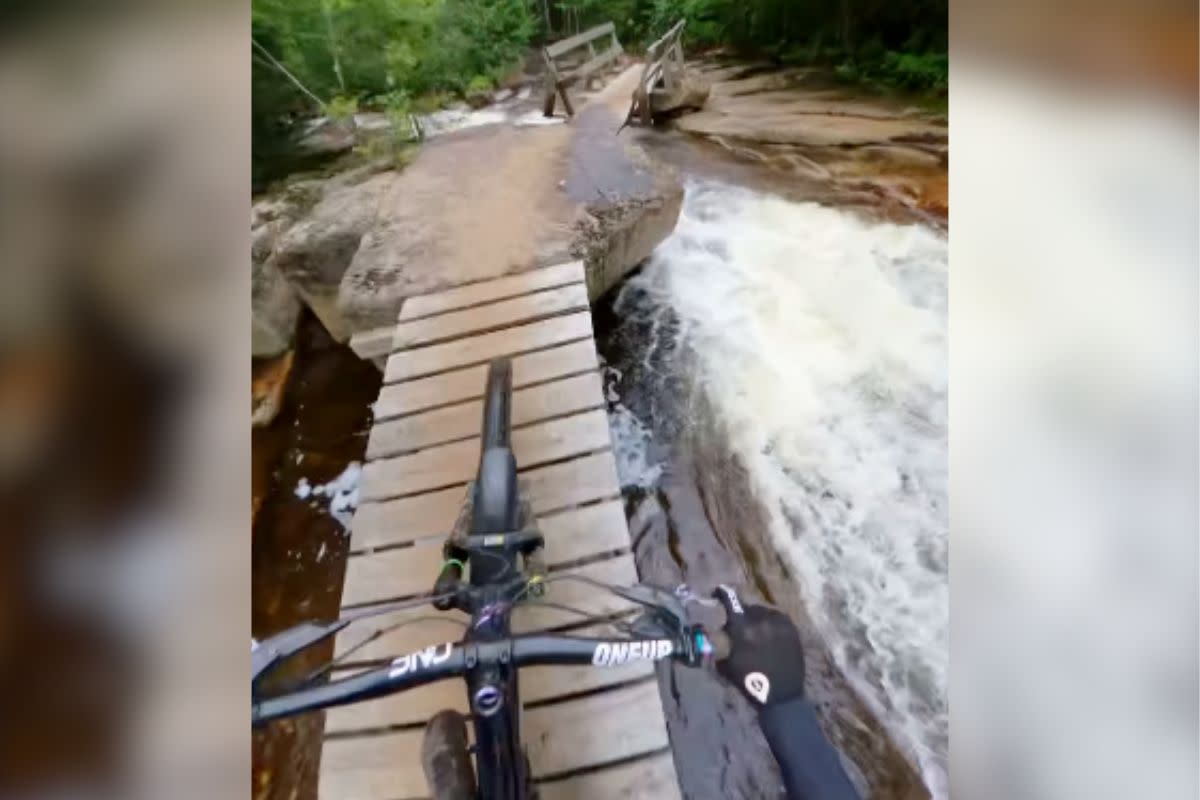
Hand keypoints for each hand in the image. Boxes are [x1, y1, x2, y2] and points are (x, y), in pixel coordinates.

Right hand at [712, 584, 806, 709]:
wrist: (782, 696)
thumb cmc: (751, 683)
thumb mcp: (727, 666)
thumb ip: (721, 646)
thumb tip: (719, 634)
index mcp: (742, 628)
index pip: (730, 600)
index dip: (722, 593)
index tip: (717, 593)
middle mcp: (761, 620)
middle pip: (747, 607)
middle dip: (741, 615)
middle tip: (740, 627)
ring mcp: (780, 623)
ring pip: (763, 612)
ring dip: (757, 619)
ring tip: (756, 633)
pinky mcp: (792, 629)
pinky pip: (777, 619)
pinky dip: (771, 624)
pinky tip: (769, 636)